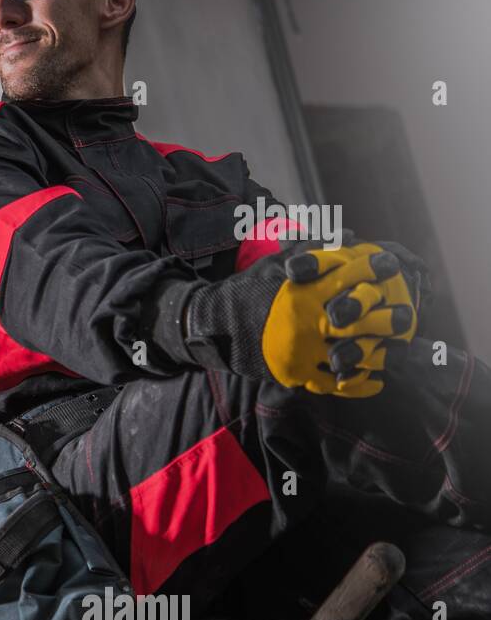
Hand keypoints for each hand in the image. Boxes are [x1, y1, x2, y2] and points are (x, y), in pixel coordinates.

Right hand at [184, 242, 417, 397]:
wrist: (213, 326)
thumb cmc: (246, 291)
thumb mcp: (275, 265)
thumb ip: (311, 252)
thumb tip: (347, 236)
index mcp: (302, 293)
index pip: (348, 279)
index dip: (373, 271)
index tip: (392, 268)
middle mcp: (304, 323)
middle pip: (359, 322)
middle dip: (387, 320)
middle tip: (406, 318)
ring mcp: (301, 352)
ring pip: (351, 356)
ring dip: (378, 356)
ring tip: (397, 352)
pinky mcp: (295, 374)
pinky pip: (333, 383)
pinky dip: (357, 383)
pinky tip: (374, 379)